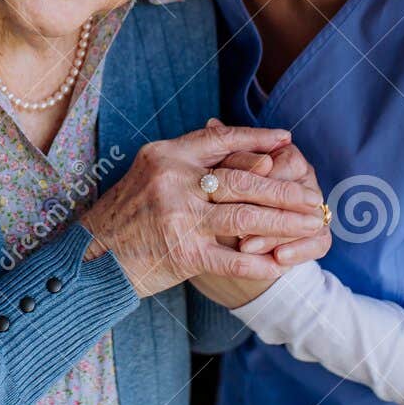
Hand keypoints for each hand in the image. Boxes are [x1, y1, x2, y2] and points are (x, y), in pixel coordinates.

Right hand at [79, 123, 327, 297]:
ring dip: (284, 222)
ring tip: (310, 225)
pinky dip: (261, 262)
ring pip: (246, 216)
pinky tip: (281, 264)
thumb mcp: (149, 176)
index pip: (221, 140)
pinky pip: (234, 258)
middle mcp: (173, 182)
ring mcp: (178, 218)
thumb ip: (190, 163)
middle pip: (243, 180)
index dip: (258, 140)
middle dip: (284, 189)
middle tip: (312, 195)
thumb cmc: (123, 217)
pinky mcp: (183, 254)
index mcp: (166, 156)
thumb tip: (247, 156)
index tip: (286, 142)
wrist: (91, 259)